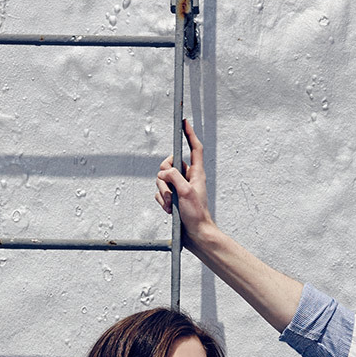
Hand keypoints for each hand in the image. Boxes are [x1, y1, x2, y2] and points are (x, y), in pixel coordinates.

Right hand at [155, 120, 214, 243]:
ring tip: (171, 205)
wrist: (196, 235)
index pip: (194, 148)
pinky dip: (162, 201)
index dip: (189, 134)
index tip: (184, 121)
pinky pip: (159, 193)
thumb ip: (174, 177)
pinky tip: (169, 210)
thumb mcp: (185, 192)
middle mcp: (187, 178)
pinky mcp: (172, 198)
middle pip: (168, 164)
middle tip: (169, 190)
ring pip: (161, 179)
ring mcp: (179, 187)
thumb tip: (163, 172)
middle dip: (164, 177)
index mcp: (196, 173)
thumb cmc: (196, 214)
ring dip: (163, 193)